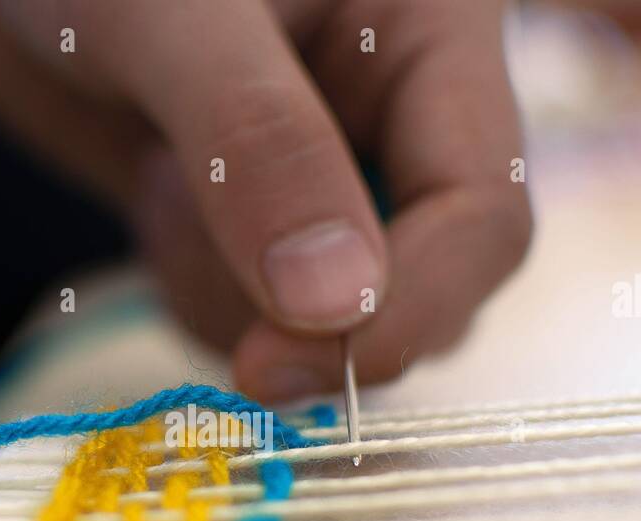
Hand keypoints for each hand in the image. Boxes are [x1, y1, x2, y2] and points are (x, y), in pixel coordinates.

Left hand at [0, 0, 531, 401]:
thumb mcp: (172, 15)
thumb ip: (257, 143)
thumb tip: (339, 306)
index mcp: (431, 33)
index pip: (484, 209)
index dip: (409, 308)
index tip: (282, 365)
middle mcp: (399, 117)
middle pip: (426, 283)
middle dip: (311, 314)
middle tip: (195, 265)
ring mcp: (329, 180)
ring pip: (336, 320)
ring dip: (233, 292)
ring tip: (162, 177)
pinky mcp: (262, 227)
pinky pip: (261, 318)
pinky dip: (198, 288)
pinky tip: (156, 195)